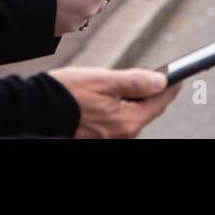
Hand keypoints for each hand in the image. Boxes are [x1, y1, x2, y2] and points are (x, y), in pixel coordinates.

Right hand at [47, 67, 180, 138]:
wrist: (36, 110)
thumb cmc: (67, 93)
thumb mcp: (105, 80)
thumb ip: (136, 81)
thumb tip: (161, 82)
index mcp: (127, 121)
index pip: (159, 103)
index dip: (171, 86)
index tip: (179, 75)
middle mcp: (121, 135)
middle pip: (147, 111)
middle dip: (151, 93)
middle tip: (153, 75)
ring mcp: (110, 138)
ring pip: (132, 116)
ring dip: (134, 100)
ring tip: (124, 84)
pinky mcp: (99, 138)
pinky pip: (119, 121)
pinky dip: (121, 108)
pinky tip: (111, 97)